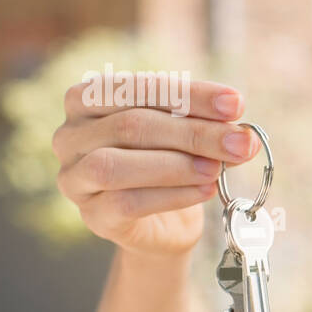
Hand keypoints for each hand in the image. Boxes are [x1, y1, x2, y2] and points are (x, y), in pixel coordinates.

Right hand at [52, 77, 259, 257]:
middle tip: (240, 143)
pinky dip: (172, 196)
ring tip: (217, 169)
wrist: (164, 225)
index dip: (189, 94)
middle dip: (194, 133)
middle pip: (131, 125)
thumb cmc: (171, 164)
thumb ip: (205, 126)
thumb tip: (241, 133)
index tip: (235, 104)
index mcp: (87, 98)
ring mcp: (74, 177)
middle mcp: (70, 135)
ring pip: (115, 165)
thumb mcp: (188, 136)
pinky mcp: (92, 216)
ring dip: (176, 166)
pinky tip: (205, 190)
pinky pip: (126, 203)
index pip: (137, 87)